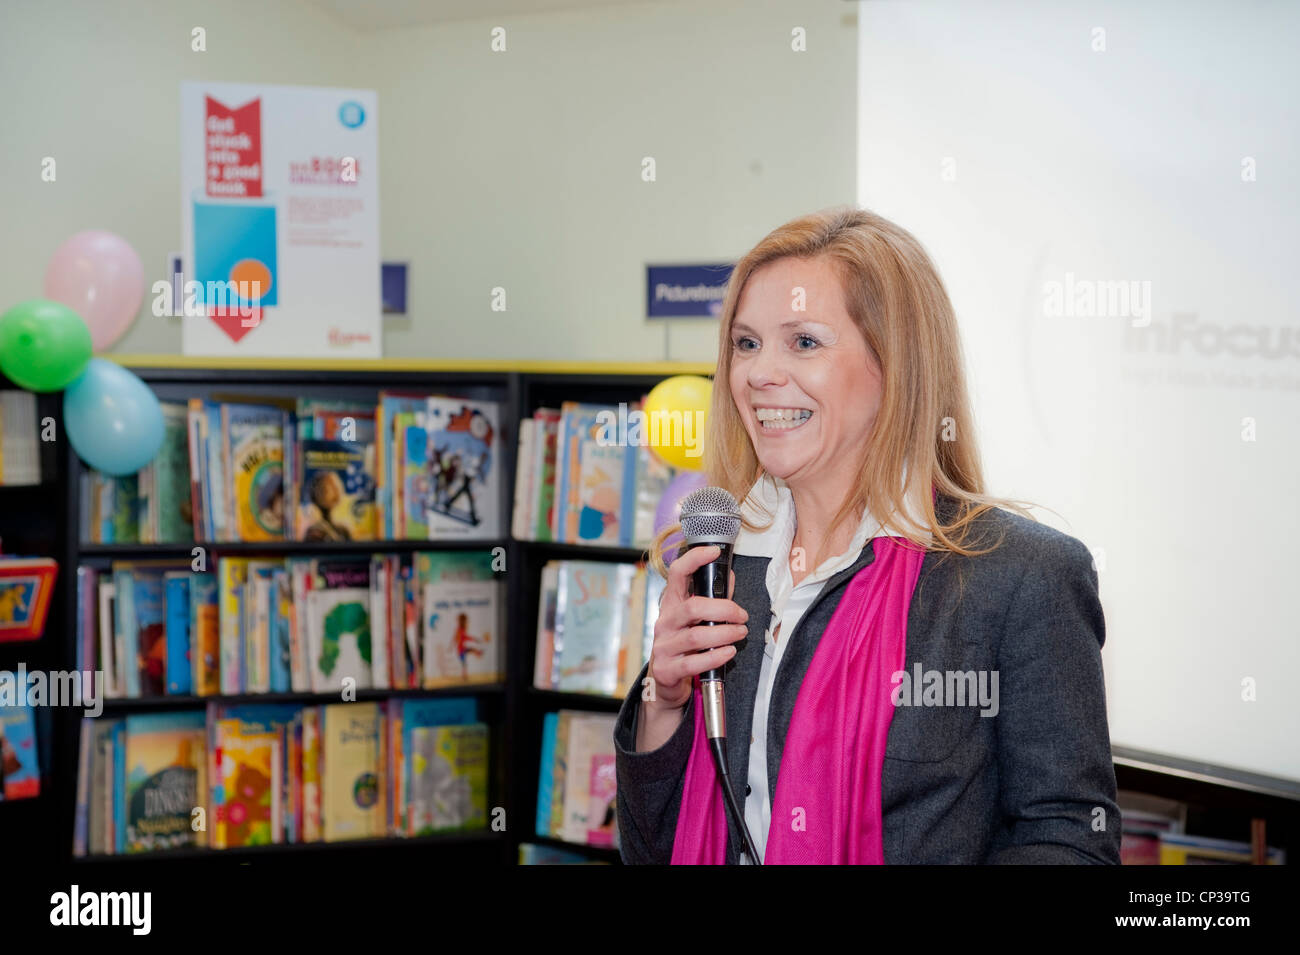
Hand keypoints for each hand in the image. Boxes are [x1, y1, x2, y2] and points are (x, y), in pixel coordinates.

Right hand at [646, 544, 748, 710]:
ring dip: (725, 633)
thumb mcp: (695, 620)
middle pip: (693, 607)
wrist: (664, 682)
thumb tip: (730, 576)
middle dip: (724, 609)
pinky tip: (728, 652)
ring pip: (696, 636)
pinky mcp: (667, 669)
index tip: (714, 551)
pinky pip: (693, 662)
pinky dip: (716, 656)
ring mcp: (663, 646)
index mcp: (671, 605)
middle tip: (742, 616)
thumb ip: (713, 599)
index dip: (694, 559)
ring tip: (740, 633)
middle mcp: (664, 622)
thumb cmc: (684, 646)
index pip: (676, 574)